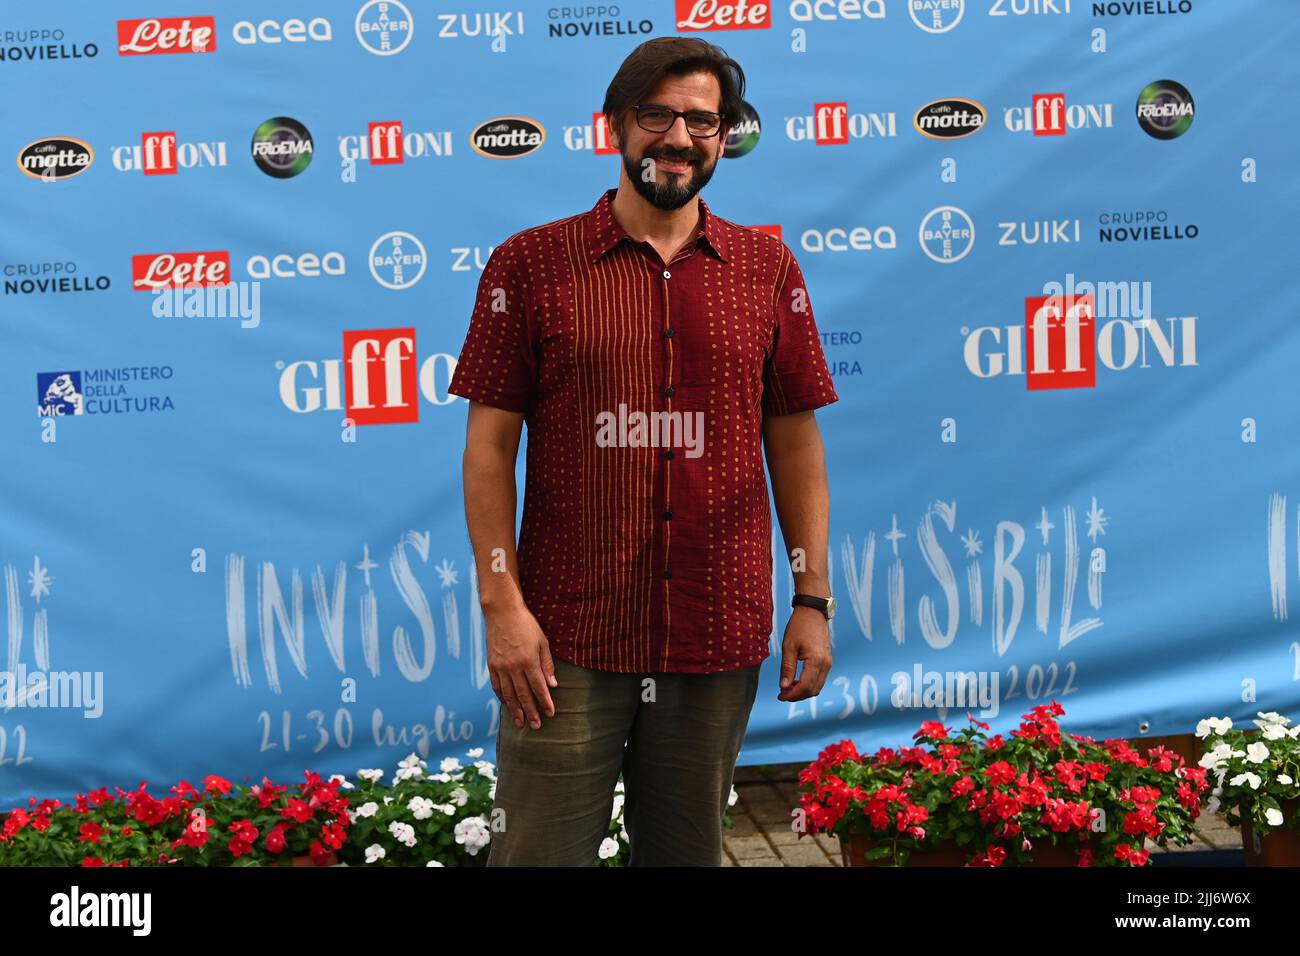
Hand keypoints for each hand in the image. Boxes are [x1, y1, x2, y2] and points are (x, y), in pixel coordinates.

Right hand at [486, 607, 556, 729]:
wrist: (502, 612)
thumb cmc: (526, 625)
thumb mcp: (542, 642)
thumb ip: (547, 664)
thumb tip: (553, 684)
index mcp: (529, 661)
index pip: (539, 687)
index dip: (545, 702)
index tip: (551, 713)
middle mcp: (514, 667)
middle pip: (523, 695)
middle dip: (531, 712)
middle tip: (537, 726)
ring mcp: (501, 667)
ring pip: (508, 694)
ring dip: (515, 710)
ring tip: (520, 722)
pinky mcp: (492, 665)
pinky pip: (497, 686)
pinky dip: (502, 697)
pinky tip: (507, 705)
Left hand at [777, 605, 831, 701]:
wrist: (813, 612)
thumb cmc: (799, 626)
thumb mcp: (788, 646)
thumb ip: (787, 668)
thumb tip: (784, 686)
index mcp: (816, 661)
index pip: (806, 687)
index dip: (792, 695)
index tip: (780, 696)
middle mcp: (826, 664)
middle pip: (813, 690)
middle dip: (797, 695)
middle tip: (782, 694)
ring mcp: (828, 663)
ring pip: (817, 686)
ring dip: (803, 691)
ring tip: (787, 688)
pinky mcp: (827, 661)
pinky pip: (819, 679)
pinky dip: (808, 684)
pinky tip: (796, 681)